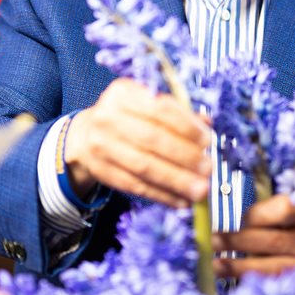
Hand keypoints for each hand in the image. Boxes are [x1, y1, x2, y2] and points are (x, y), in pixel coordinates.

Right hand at [64, 79, 210, 207]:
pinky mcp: (102, 171)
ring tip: (200, 190)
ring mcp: (102, 146)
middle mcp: (108, 117)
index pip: (159, 109)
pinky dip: (162, 195)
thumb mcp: (146, 104)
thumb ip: (177, 112)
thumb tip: (207, 125)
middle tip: (208, 168)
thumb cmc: (126, 117)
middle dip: (185, 156)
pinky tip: (181, 201)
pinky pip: (136, 186)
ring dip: (176, 180)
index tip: (207, 140)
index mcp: (123, 93)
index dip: (186, 126)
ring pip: (144, 167)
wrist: (85, 136)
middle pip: (152, 139)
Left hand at [211, 194, 294, 277]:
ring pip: (272, 267)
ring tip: (216, 264)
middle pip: (272, 240)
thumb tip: (236, 220)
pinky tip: (237, 278)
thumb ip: (278, 207)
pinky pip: (278, 283)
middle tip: (214, 240)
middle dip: (237, 241)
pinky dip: (254, 281)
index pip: (281, 210)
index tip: (236, 220)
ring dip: (239, 266)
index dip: (252, 216)